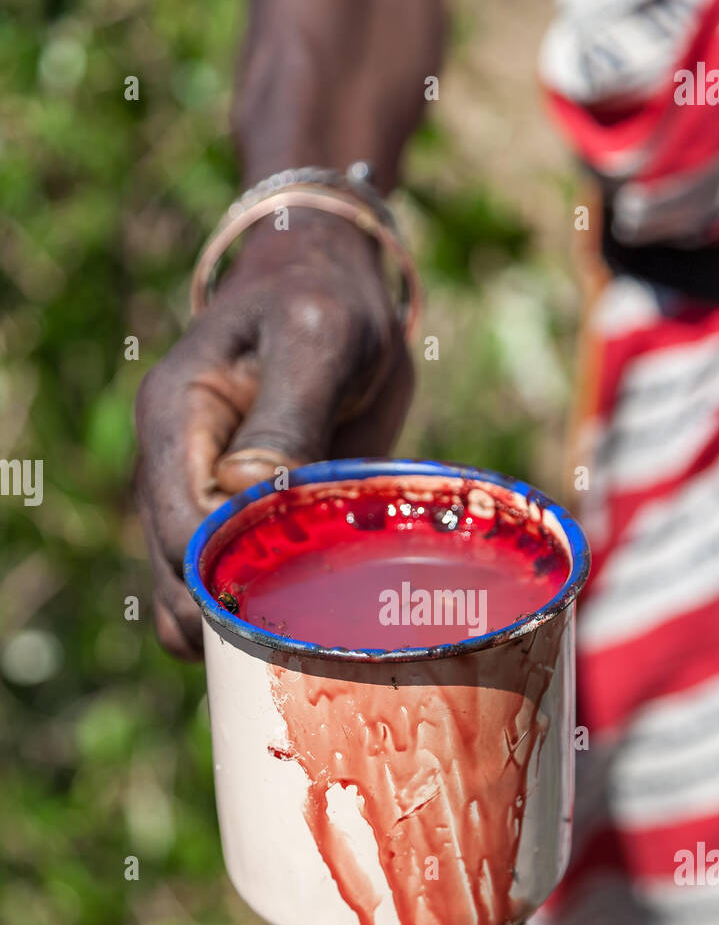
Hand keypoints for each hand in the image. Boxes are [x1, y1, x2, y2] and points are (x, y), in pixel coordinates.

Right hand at [134, 211, 413, 657]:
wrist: (335, 287)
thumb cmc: (325, 301)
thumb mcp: (316, 338)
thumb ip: (287, 414)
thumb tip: (248, 494)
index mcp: (176, 423)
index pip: (180, 534)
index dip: (228, 580)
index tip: (298, 600)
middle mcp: (177, 473)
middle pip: (180, 584)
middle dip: (237, 621)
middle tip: (316, 635)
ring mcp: (206, 503)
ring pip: (202, 600)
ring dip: (254, 628)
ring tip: (321, 636)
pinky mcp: (244, 521)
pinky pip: (242, 590)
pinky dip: (275, 615)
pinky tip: (324, 621)